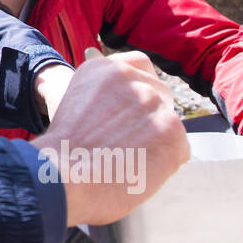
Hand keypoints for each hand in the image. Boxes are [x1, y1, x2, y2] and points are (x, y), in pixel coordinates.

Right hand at [30, 51, 187, 226]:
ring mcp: (153, 102)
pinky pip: (179, 148)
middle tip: (128, 144)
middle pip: (159, 95)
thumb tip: (123, 106)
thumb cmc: (63, 153)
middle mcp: (132, 79)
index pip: (140, 65)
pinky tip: (140, 171)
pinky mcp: (171, 129)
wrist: (63, 177)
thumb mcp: (72, 104)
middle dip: (149, 119)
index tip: (136, 107)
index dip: (141, 88)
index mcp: (105, 68)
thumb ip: (102, 96)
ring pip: (168, 124)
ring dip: (155, 143)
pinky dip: (165, 164)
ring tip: (129, 162)